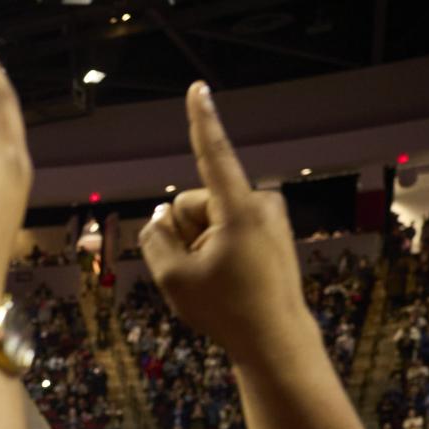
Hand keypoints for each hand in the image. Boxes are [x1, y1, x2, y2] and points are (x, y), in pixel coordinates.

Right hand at [138, 84, 308, 366]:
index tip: (198, 88)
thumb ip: (155, 240)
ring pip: (208, 219)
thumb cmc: (226, 310)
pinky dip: (214, 250)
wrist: (274, 339)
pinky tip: (222, 281)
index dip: (201, 121)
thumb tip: (157, 219)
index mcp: (239, 209)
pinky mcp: (270, 231)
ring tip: (211, 281)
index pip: (213, 155)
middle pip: (195, 202)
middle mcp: (258, 204)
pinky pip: (225, 230)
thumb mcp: (173, 278)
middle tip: (193, 272)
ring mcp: (267, 217)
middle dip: (183, 230)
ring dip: (197, 244)